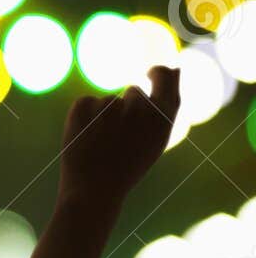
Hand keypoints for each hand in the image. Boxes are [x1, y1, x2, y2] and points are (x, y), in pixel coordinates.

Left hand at [57, 66, 179, 207]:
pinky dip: (84, 118)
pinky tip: (85, 139)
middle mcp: (139, 107)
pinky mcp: (83, 105)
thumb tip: (174, 68)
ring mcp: (110, 105)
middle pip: (133, 92)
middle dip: (126, 109)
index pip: (164, 77)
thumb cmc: (129, 166)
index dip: (158, 73)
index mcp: (162, 116)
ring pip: (108, 101)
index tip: (150, 73)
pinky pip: (86, 103)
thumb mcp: (155, 138)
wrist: (93, 189)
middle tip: (119, 139)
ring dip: (104, 117)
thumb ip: (166, 104)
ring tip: (102, 144)